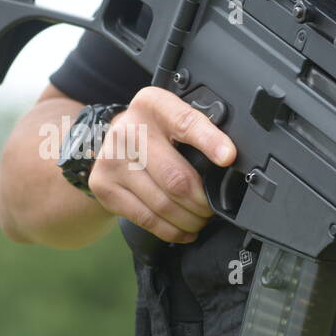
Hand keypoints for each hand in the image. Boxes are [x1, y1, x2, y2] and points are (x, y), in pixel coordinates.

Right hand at [87, 86, 236, 242]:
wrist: (107, 144)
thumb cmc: (154, 134)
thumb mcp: (174, 121)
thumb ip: (200, 133)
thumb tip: (232, 163)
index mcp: (153, 105)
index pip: (185, 122)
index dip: (210, 142)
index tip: (228, 158)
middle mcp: (128, 129)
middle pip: (176, 177)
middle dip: (202, 201)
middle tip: (213, 208)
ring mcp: (112, 159)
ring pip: (163, 204)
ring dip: (190, 219)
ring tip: (200, 219)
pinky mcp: (104, 186)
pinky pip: (147, 218)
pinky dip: (172, 230)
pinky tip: (185, 230)